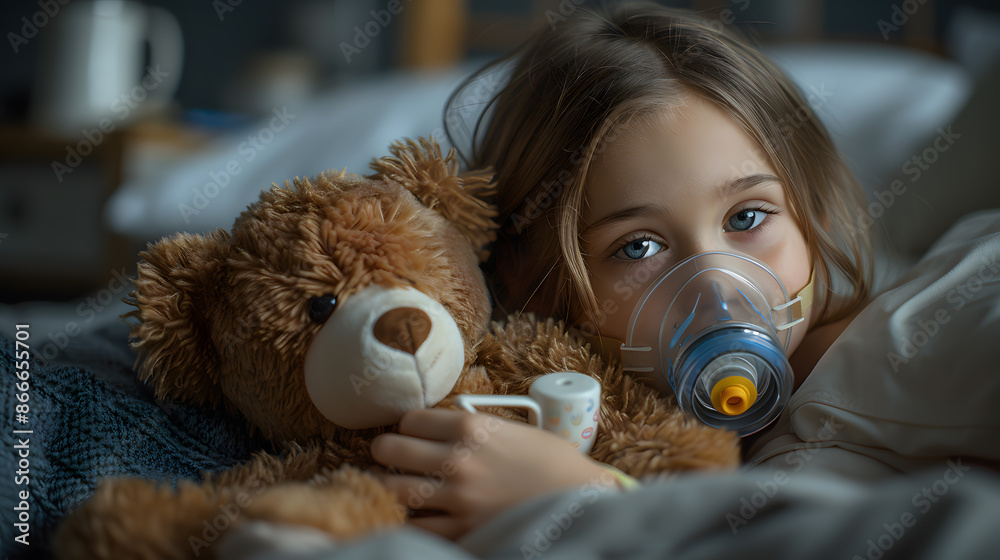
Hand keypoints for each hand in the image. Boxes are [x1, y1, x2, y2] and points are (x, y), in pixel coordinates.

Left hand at [371, 408, 616, 539]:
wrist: (581, 501)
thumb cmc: (554, 463)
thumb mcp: (516, 429)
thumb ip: (478, 425)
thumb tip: (445, 424)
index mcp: (472, 427)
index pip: (410, 419)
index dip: (408, 425)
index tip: (411, 432)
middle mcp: (458, 459)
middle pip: (391, 449)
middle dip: (386, 450)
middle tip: (389, 454)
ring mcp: (458, 498)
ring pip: (394, 489)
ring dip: (388, 485)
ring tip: (391, 484)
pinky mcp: (463, 530)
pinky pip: (417, 526)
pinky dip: (409, 520)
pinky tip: (412, 515)